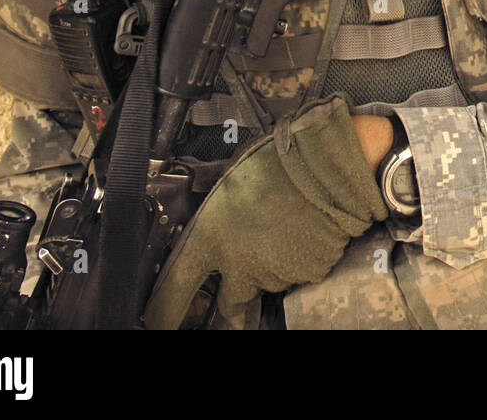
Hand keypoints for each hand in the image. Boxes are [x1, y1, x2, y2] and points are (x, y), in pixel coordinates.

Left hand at [142, 95, 388, 328]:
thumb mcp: (229, 183)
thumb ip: (218, 216)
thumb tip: (217, 221)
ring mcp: (274, 274)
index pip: (173, 291)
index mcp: (209, 239)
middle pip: (229, 302)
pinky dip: (302, 259)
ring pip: (268, 282)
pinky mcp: (307, 274)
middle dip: (235, 293)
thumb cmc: (276, 164)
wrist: (326, 165)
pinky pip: (300, 273)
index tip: (160, 321)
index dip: (164, 312)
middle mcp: (238, 265)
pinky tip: (305, 230)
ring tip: (285, 226)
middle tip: (247, 268)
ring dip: (273, 266)